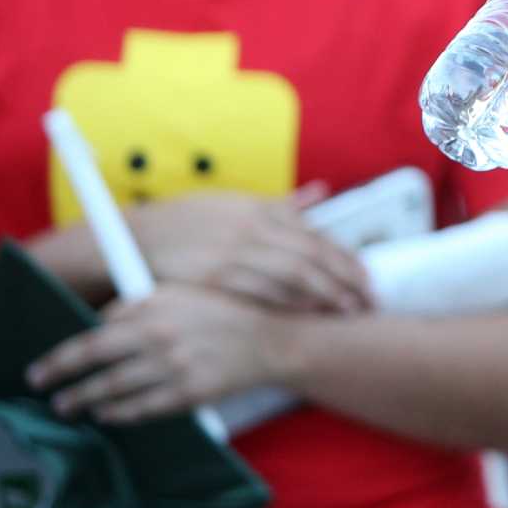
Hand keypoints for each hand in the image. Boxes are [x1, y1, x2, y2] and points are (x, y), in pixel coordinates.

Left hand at [27, 284, 289, 424]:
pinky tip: (106, 415)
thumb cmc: (224, 310)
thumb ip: (140, 302)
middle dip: (60, 373)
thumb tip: (99, 320)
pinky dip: (118, 413)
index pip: (98, 327)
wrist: (272, 337)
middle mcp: (162, 332)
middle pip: (95, 356)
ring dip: (83, 398)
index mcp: (158, 302)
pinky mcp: (189, 391)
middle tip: (38, 383)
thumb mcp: (183, 292)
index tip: (45, 361)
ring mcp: (175, 364)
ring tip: (66, 405)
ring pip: (114, 387)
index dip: (66, 348)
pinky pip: (142, 408)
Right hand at [129, 185, 369, 313]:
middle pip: (311, 256)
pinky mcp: (213, 276)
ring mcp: (232, 252)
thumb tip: (320, 191)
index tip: (367, 276)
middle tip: (368, 300)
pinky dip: (286, 304)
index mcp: (262, 209)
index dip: (345, 258)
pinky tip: (305, 315)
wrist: (138, 236)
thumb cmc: (191, 220)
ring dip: (324, 295)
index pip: (315, 234)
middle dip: (345, 279)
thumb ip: (282, 204)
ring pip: (292, 275)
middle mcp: (252, 227)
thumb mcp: (238, 203)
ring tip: (347, 311)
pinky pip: (258, 292)